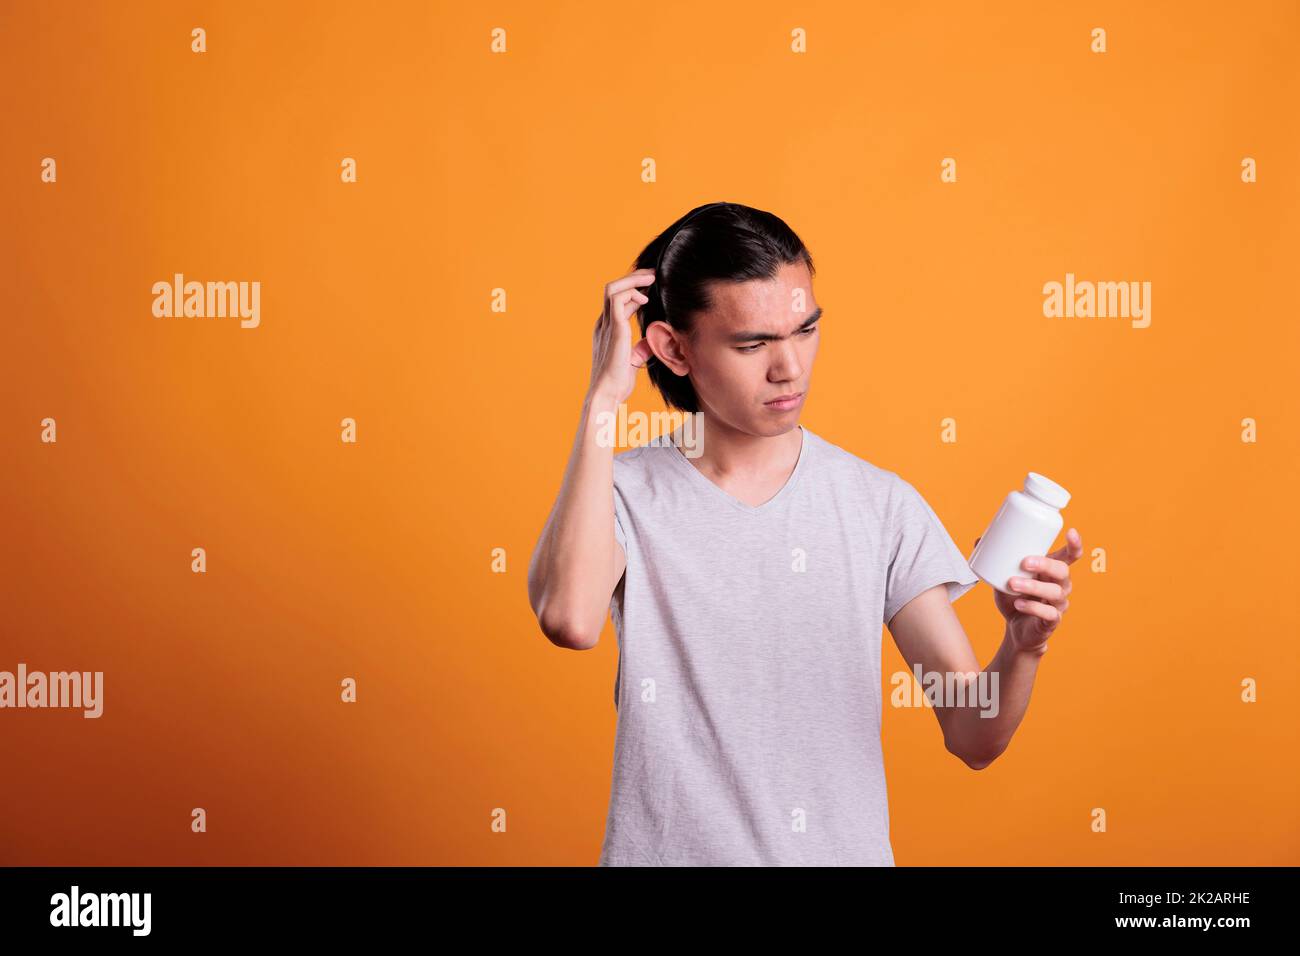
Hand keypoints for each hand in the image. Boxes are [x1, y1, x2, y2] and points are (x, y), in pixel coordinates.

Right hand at [588, 268, 657, 404]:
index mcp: (607, 330)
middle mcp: (604, 324)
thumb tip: (650, 343)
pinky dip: (632, 293)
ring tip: (651, 278)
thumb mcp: (633, 361)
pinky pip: (618, 299)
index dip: (634, 290)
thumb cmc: (618, 382)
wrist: (607, 393)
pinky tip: (645, 299)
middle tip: (653, 275)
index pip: (618, 301)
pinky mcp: (614, 329)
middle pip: (613, 289)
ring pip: (613, 288)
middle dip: (633, 278)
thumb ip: (640, 349)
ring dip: (633, 280)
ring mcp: (606, 325)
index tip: (652, 286)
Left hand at [975, 528, 1081, 653]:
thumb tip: (978, 540)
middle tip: (1024, 562)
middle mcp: (1060, 585)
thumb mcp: (1003, 577)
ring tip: (1013, 584)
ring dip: (1034, 586)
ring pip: (1055, 592)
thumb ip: (995, 560)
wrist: (1015, 628)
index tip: (1071, 531)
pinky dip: (1033, 608)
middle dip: (1045, 564)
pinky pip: (1049, 614)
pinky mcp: (1052, 621)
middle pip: (1063, 571)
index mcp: (1051, 571)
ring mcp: (1058, 604)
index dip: (1075, 544)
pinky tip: (1020, 604)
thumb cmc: (1014, 598)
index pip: (1070, 556)